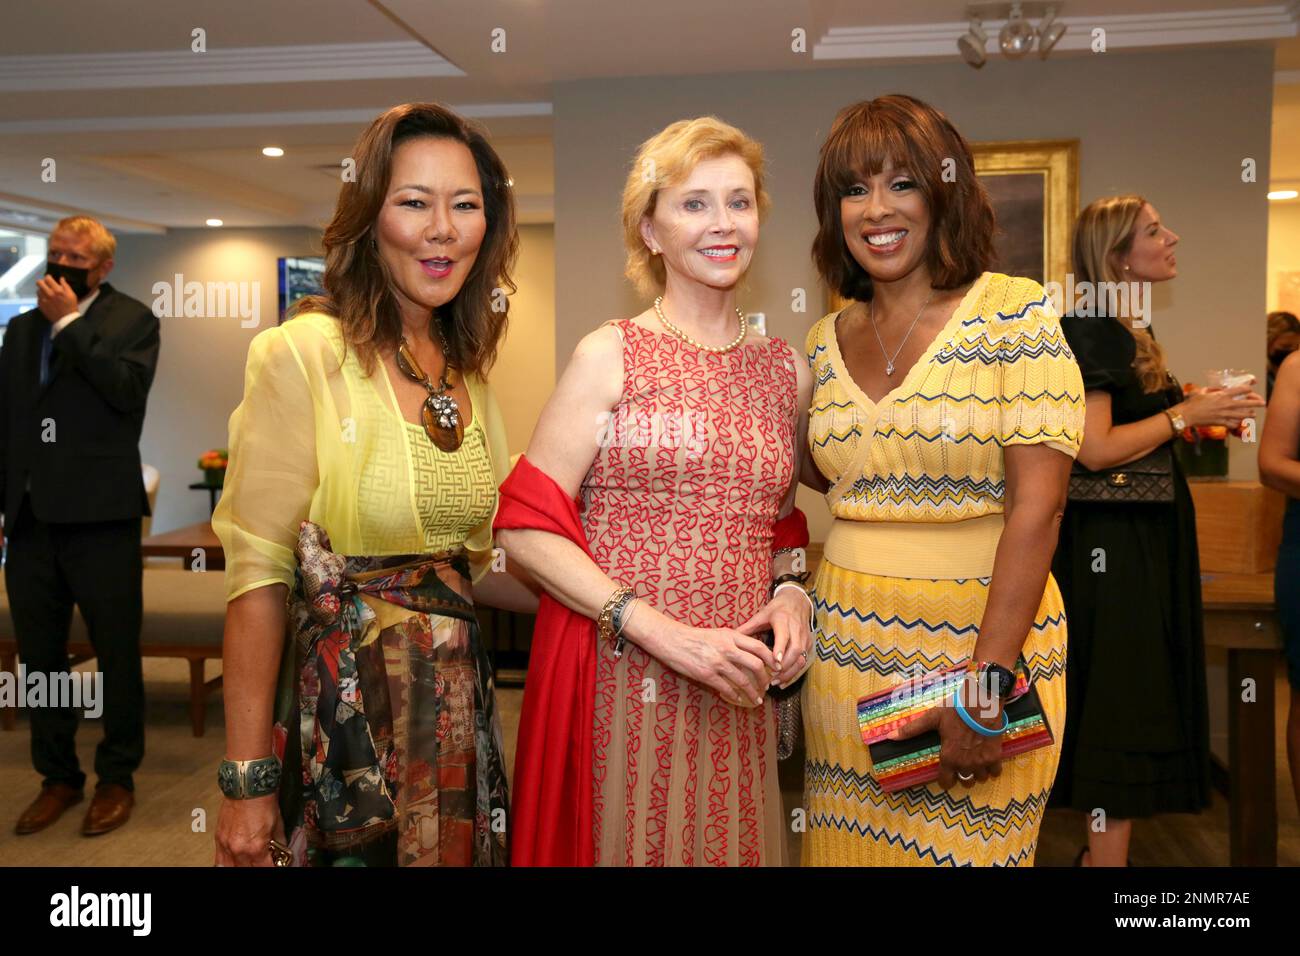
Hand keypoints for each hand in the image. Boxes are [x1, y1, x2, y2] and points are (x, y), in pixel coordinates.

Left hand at [35, 275, 79, 322]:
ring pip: (38, 290)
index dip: (48, 277)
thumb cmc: (71, 307)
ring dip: (42, 290)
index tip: (50, 279)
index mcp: (57, 290)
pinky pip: (38, 298)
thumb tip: (61, 278)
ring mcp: (43, 300)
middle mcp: (48, 294)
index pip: (47, 278)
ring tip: (47, 293)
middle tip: (46, 285)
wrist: (66, 320)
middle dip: (43, 282)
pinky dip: (42, 297)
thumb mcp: (72, 295)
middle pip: (39, 282)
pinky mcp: (41, 305)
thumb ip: (66, 285)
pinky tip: (47, 300)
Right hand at [214, 794, 285, 866]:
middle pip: (247, 870)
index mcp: (255, 847)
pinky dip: (227, 863)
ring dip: (242, 866)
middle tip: (263, 861)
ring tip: (250, 862)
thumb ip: (278, 841)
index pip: (264, 869)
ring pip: (231, 867)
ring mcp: (226, 845)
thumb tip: (280, 850)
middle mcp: (238, 850)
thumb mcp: (278, 824)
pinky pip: (219, 860)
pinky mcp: (218, 839)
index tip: (275, 864)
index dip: (271, 867)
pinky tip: (234, 862)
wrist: (247, 786)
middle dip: (257, 866)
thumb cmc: (262, 801)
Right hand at [660, 623, 777, 707]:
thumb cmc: (694, 636)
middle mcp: (727, 648)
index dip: (771, 658)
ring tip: (756, 698)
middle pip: (756, 664)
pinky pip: (727, 688)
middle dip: (765, 678)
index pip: (759, 647)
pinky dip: (734, 696)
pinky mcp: (707, 675)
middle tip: (767, 685)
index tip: (776, 667)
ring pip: (743, 680)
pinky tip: (737, 699)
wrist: (672, 640)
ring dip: (753, 692)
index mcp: (731, 635)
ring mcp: (717, 662)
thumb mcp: (717, 633)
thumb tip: (750, 653)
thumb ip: (734, 641)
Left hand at [735, 588, 812, 688]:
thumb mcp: (762, 615)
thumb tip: (731, 637)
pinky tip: (784, 680)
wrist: (796, 600)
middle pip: (795, 650)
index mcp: (783, 620)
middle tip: (773, 678)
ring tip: (777, 682)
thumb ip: (748, 627)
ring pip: (802, 657)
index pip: (784, 636)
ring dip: (791, 672)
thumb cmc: (777, 609)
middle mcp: (796, 629)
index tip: (775, 662)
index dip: (780, 650)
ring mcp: (805, 637)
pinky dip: (795, 671)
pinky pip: (804, 660)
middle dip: (786, 666)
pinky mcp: (809, 643)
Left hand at [890, 677, 1003, 789]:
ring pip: (980, 778)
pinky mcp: (995, 756)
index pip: (946, 782)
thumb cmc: (956, 709)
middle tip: (961, 764)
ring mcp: (982, 762)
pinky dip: (992, 768)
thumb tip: (890, 737)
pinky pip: (995, 772)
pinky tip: (987, 758)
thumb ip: (912, 729)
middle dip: (962, 775)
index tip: (946, 773)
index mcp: (949, 756)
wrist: (983, 701)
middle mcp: (965, 763)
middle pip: (965, 782)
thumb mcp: (932, 717)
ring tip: (974, 760)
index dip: (945, 779)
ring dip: (977, 772)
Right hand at [1178, 383, 1265, 428]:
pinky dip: (1238, 424)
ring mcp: (1224, 414)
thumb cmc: (1192, 403)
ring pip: (1243, 415)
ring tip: (1253, 414)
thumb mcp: (1202, 391)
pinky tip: (1240, 423)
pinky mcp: (1221, 422)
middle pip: (1246, 403)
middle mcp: (1226, 404)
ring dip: (1250, 414)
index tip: (1250, 389)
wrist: (1187, 415)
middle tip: (1262, 403)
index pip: (1241, 390)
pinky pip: (1234, 424)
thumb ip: (1211, 390)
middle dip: (1256, 403)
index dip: (1248, 389)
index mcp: (1222, 395)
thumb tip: (1216, 389)